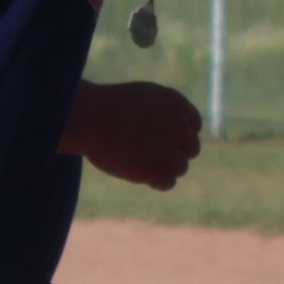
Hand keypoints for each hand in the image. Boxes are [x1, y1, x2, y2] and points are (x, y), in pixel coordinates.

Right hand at [63, 77, 203, 190]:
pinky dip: (155, 181)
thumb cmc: (106, 109)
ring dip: (163, 168)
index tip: (165, 141)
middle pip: (191, 149)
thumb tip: (174, 137)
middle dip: (175, 153)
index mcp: (176, 103)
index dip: (180, 136)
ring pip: (180, 168)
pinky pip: (168, 183)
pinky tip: (138, 173)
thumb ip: (162, 114)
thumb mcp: (141, 100)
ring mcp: (171, 149)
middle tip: (151, 155)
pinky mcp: (159, 170)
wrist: (89, 118)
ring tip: (138, 161)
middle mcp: (179, 125)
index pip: (194, 126)